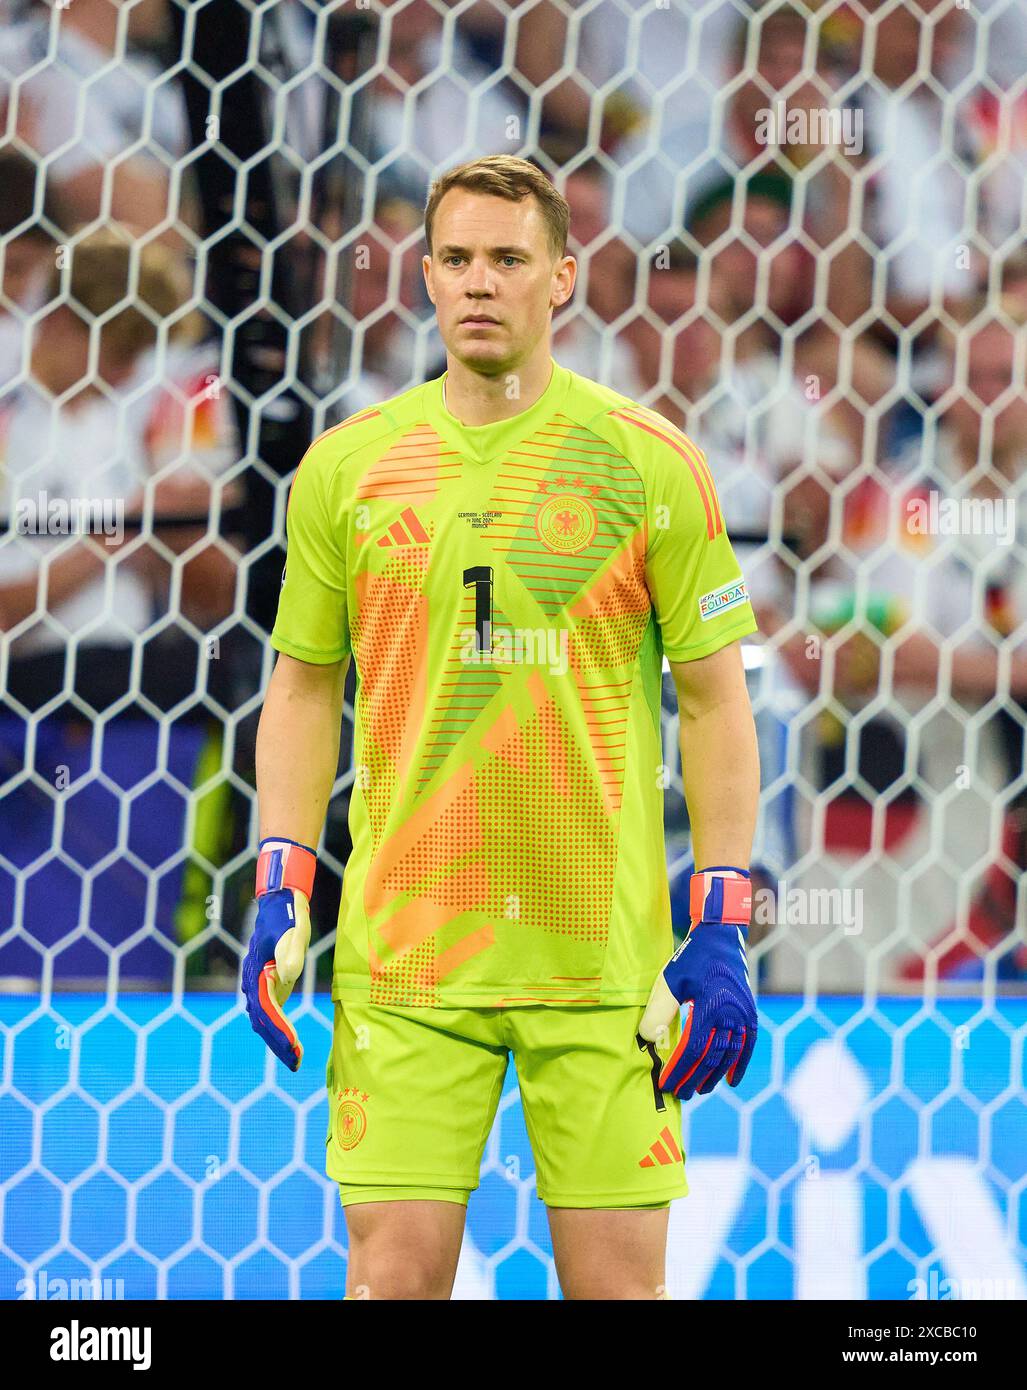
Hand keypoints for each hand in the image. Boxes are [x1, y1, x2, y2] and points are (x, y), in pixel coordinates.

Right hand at [242, 838, 316, 1069]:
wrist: (279, 903)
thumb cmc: (289, 916)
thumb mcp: (295, 932)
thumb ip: (292, 953)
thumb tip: (288, 975)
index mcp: (257, 972)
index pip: (267, 1010)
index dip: (280, 1032)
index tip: (294, 1049)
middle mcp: (253, 982)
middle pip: (262, 1020)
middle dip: (278, 1043)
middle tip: (295, 1063)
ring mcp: (259, 984)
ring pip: (263, 1019)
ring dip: (277, 1039)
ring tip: (294, 1058)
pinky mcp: (269, 983)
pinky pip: (270, 1011)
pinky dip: (279, 1028)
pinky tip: (290, 1042)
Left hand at [639, 868, 756, 1099]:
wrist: (720, 938)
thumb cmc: (691, 959)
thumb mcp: (669, 982)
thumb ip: (658, 1011)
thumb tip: (646, 1038)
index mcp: (710, 1008)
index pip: (693, 1050)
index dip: (679, 1070)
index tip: (667, 1084)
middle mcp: (731, 1015)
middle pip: (711, 1057)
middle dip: (694, 1078)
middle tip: (680, 1094)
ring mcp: (743, 1015)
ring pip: (729, 1055)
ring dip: (715, 1075)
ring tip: (701, 1089)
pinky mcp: (749, 1013)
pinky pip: (747, 1045)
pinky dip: (740, 1064)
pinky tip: (732, 1081)